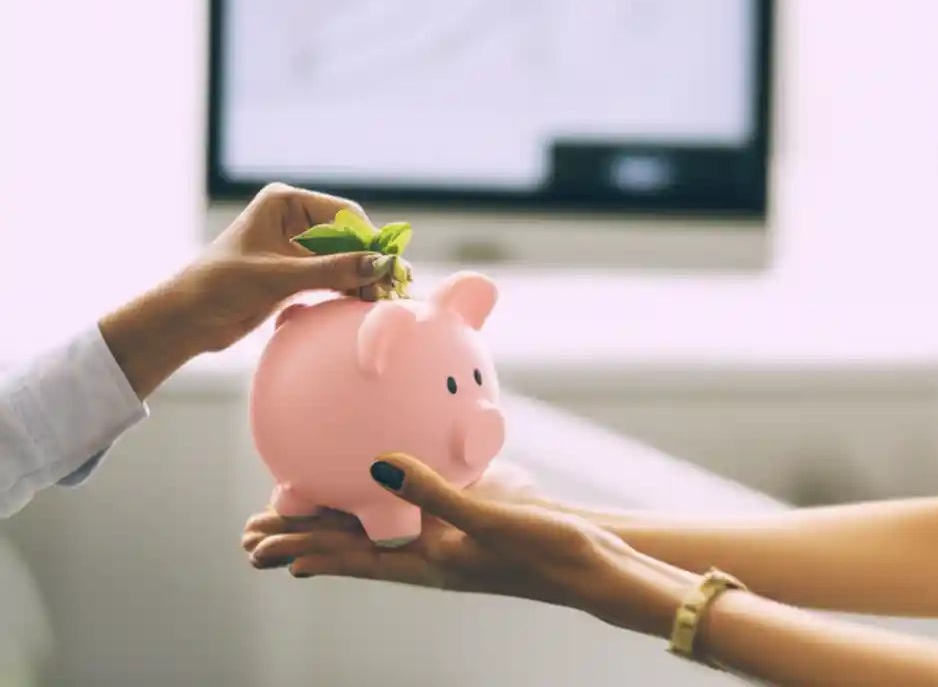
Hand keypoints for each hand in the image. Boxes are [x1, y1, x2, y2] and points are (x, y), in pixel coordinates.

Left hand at [100, 183, 395, 396]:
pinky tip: (363, 302)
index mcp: (285, 203)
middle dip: (369, 260)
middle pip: (348, 236)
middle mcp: (293, 218)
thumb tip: (379, 264)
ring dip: (362, 277)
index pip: (343, 215)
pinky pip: (334, 274)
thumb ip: (331, 269)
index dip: (370, 240)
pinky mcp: (296, 270)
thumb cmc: (221, 286)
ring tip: (380, 299)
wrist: (186, 319)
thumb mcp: (279, 277)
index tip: (389, 267)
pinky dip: (349, 287)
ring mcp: (295, 245)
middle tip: (391, 287)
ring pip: (344, 257)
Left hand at [242, 454, 697, 636]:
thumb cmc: (546, 549)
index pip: (349, 555)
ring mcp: (448, 534)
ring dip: (333, 520)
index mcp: (426, 560)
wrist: (595, 560)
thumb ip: (433, 491)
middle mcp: (428, 550)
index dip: (303, 549)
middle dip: (303, 539)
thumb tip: (376, 466)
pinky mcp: (470, 514)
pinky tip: (379, 476)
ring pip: (376, 526)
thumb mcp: (489, 518)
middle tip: (253, 536)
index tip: (260, 546)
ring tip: (296, 513)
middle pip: (351, 544)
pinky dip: (383, 493)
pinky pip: (413, 503)